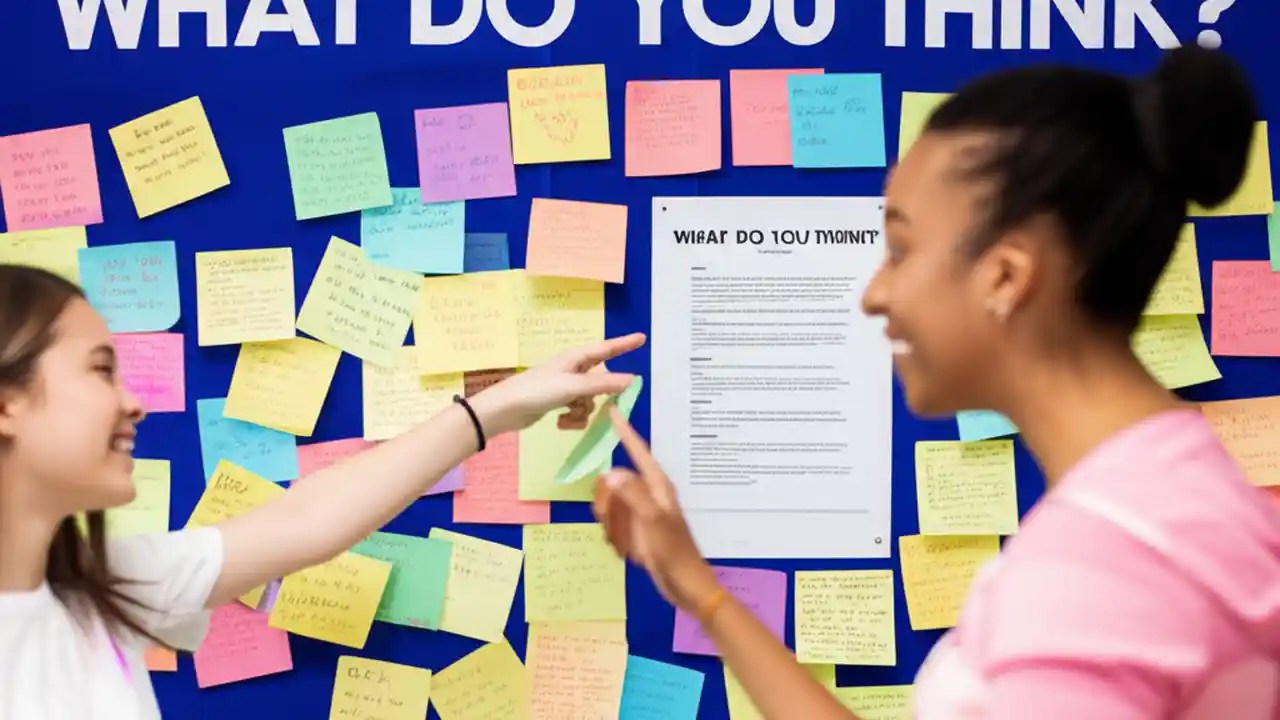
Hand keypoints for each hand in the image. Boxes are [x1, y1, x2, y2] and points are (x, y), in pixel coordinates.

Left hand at [468, 333, 645, 436]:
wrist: (505, 410)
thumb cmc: (538, 391)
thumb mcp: (573, 387)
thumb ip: (603, 385)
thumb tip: (632, 380)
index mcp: (576, 358)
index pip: (607, 348)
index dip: (625, 344)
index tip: (642, 337)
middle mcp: (573, 370)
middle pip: (600, 381)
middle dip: (598, 395)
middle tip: (591, 403)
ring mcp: (565, 387)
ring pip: (590, 400)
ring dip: (583, 411)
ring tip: (567, 414)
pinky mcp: (558, 403)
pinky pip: (578, 411)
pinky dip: (573, 419)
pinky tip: (560, 423)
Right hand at [593, 407, 720, 610]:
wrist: (686, 586)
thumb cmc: (674, 552)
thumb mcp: (652, 521)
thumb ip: (631, 494)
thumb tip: (610, 472)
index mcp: (657, 486)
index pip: (637, 450)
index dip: (624, 431)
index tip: (611, 410)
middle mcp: (649, 495)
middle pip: (613, 485)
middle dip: (607, 506)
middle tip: (614, 524)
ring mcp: (642, 514)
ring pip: (610, 509)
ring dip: (613, 529)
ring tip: (629, 545)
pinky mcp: (638, 532)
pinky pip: (614, 529)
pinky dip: (619, 542)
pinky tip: (632, 554)